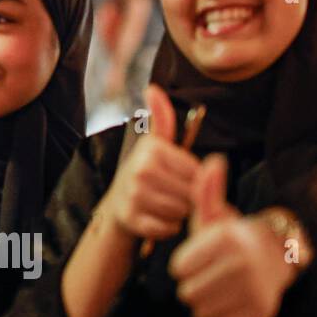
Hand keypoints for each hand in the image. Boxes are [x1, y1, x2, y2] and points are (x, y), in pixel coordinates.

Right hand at [101, 84, 198, 242]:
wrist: (119, 202)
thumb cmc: (147, 172)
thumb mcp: (157, 143)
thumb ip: (162, 118)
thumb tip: (152, 88)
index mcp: (152, 150)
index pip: (198, 173)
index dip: (195, 179)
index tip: (180, 177)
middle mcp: (139, 170)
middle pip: (190, 194)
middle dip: (188, 198)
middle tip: (173, 194)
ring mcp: (133, 195)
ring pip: (181, 212)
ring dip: (179, 213)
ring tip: (166, 205)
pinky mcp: (130, 219)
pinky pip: (167, 228)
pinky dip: (168, 227)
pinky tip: (158, 218)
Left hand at [169, 155, 294, 316]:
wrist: (276, 258)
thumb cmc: (231, 237)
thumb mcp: (215, 215)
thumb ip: (205, 192)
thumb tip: (213, 160)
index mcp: (227, 240)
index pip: (178, 269)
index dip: (184, 264)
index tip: (198, 257)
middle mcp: (243, 265)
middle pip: (188, 293)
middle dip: (193, 285)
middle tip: (208, 274)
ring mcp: (255, 291)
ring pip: (202, 312)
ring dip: (205, 303)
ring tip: (219, 286)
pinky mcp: (261, 313)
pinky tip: (233, 299)